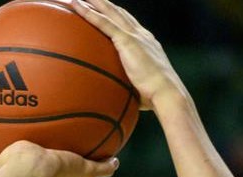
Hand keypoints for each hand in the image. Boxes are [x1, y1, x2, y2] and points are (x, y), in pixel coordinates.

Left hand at [72, 0, 187, 111]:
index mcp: (146, 43)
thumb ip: (129, 88)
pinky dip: (89, 13)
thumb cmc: (156, 97)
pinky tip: (76, 5)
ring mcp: (134, 35)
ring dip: (94, 2)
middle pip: (118, 13)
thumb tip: (119, 102)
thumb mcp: (141, 88)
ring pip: (110, 12)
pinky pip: (104, 23)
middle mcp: (141, 34)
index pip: (128, 24)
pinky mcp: (128, 40)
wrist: (167, 93)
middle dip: (103, 4)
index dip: (116, 15)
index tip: (106, 10)